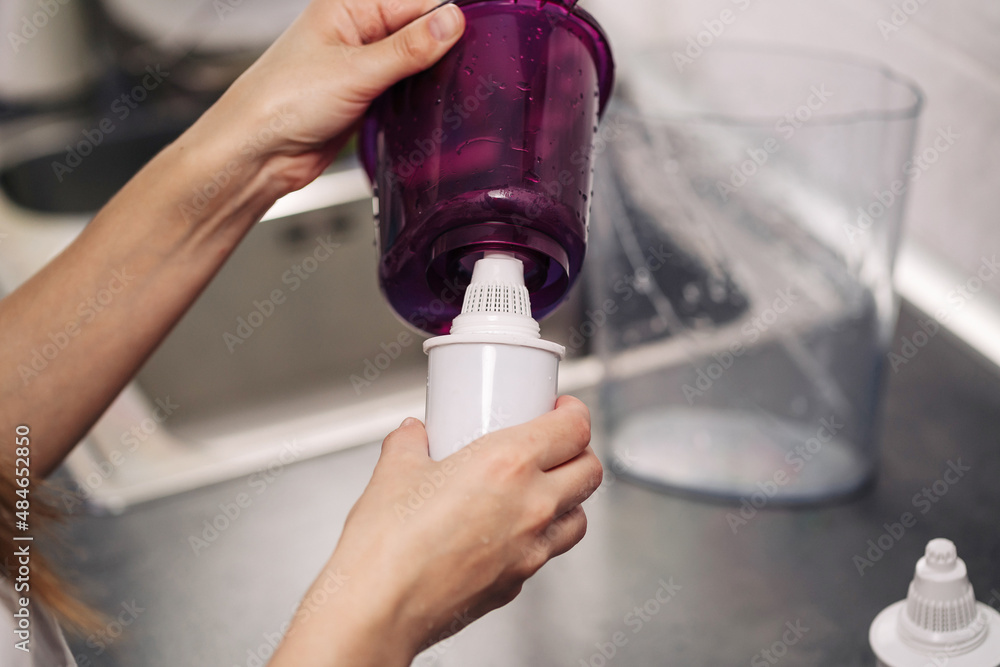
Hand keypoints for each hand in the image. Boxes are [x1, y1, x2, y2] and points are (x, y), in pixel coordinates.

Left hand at [1, 0, 464, 475]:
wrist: (254, 158)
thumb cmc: (279, 105)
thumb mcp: (355, 69)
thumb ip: (410, 46)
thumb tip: (452, 19)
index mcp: (345, 9)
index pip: (414, 2)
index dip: (449, 18)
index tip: (485, 34)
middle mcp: (351, 35)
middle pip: (416, 32)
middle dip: (443, 49)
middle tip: (479, 66)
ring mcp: (357, 70)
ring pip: (412, 66)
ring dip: (431, 78)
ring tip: (460, 91)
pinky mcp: (360, 103)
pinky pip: (401, 95)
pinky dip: (418, 102)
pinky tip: (435, 110)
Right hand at [272, 396, 602, 666]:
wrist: (380, 607)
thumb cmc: (388, 544)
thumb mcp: (395, 472)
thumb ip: (409, 443)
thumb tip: (413, 434)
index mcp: (509, 464)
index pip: (574, 429)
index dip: (574, 412)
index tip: (563, 408)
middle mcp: (532, 506)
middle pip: (590, 471)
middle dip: (580, 451)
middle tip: (557, 443)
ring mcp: (531, 550)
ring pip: (580, 517)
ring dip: (570, 498)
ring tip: (543, 488)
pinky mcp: (518, 583)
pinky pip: (547, 552)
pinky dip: (541, 536)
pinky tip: (510, 530)